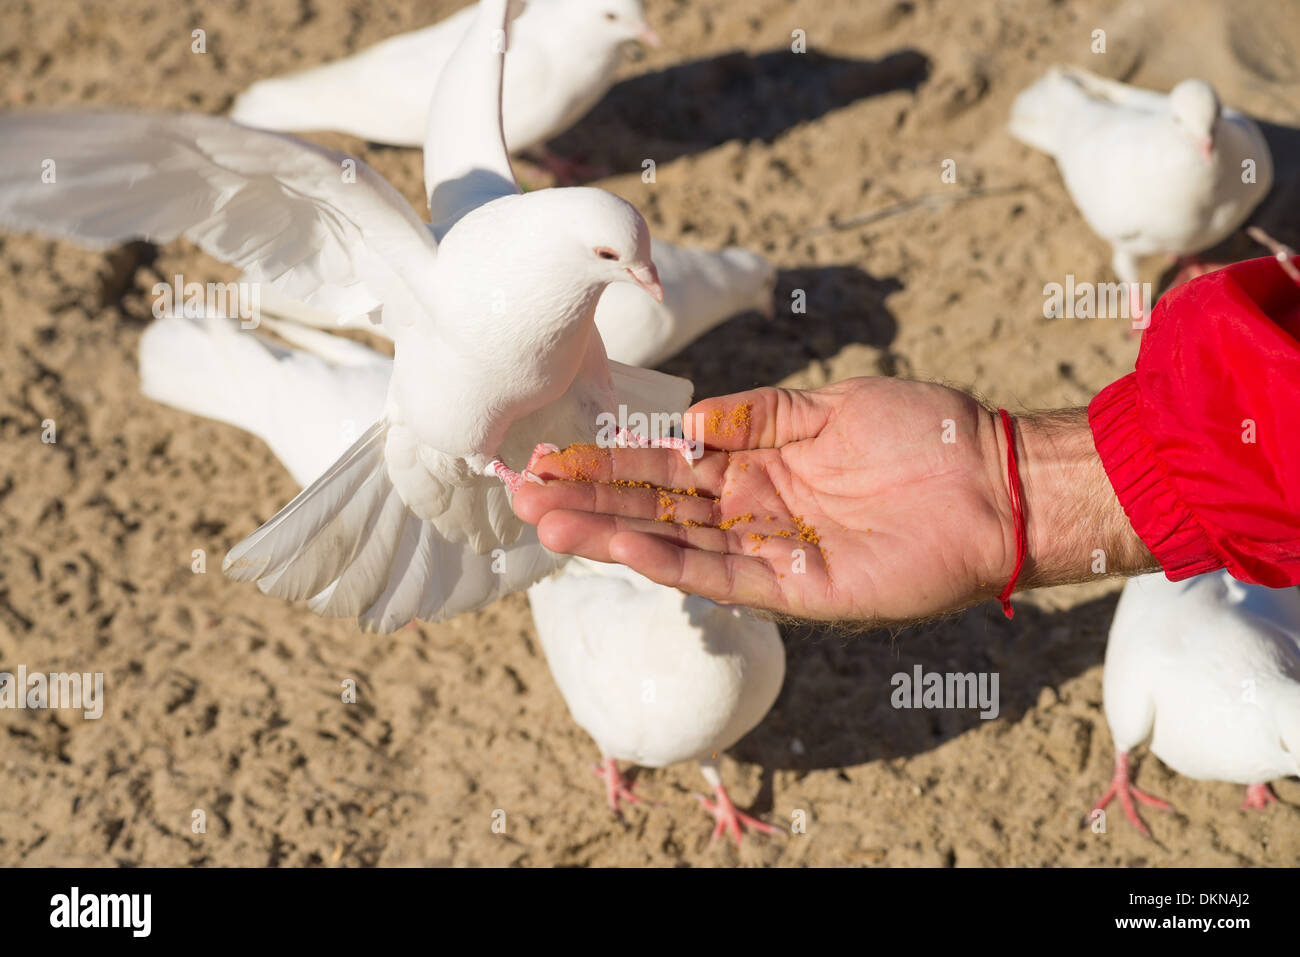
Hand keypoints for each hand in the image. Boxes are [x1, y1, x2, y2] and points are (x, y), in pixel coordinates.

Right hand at [515, 377, 1057, 622]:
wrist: (994, 476)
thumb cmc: (920, 431)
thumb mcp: (824, 406)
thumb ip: (753, 417)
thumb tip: (683, 425)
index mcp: (756, 467)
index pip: (664, 467)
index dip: (606, 463)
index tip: (549, 456)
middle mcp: (753, 512)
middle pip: (655, 508)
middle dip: (588, 500)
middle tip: (520, 493)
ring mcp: (773, 552)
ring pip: (675, 544)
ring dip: (611, 533)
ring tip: (547, 522)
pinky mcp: (801, 590)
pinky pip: (725, 575)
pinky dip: (672, 563)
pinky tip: (623, 546)